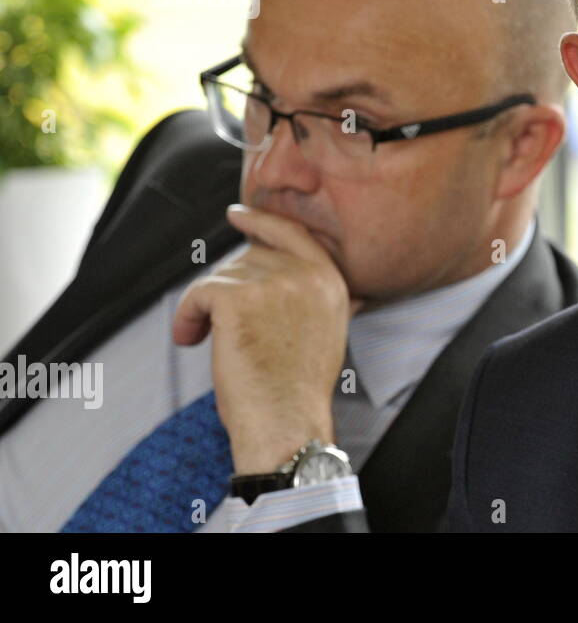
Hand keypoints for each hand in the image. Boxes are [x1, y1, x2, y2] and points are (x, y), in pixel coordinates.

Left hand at [173, 204, 362, 473]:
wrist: (286, 422)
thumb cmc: (297, 390)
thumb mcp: (325, 331)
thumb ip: (310, 295)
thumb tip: (280, 271)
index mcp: (331, 281)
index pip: (293, 232)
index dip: (261, 221)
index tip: (237, 214)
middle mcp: (306, 275)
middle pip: (249, 257)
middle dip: (227, 288)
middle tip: (217, 325)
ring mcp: (274, 283)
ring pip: (220, 276)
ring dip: (206, 309)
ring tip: (208, 342)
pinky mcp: (238, 298)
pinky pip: (198, 292)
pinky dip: (187, 316)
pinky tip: (191, 339)